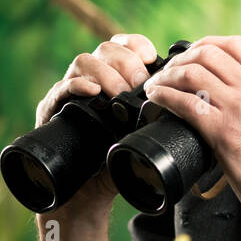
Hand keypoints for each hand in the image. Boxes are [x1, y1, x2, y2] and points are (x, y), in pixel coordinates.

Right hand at [35, 33, 158, 215]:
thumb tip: (188, 117)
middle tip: (139, 84)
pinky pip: (60, 88)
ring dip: (105, 72)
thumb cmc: (115, 166)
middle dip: (125, 62)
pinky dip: (77, 85)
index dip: (136, 45)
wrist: (86, 195)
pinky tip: (92, 90)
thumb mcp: (141, 139)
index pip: (123, 46)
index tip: (150, 57)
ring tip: (118, 92)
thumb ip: (157, 124)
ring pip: (83, 62)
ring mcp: (70, 93)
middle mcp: (91, 81)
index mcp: (114, 81)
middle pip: (105, 49)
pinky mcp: (51, 110)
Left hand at [142, 34, 240, 235]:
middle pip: (209, 54)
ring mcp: (240, 108)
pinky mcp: (223, 131)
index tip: (191, 53)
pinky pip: (186, 103)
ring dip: (167, 77)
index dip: (206, 43)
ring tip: (157, 85)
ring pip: (193, 74)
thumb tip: (227, 91)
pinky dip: (164, 97)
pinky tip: (156, 100)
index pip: (236, 44)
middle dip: (181, 59)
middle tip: (168, 71)